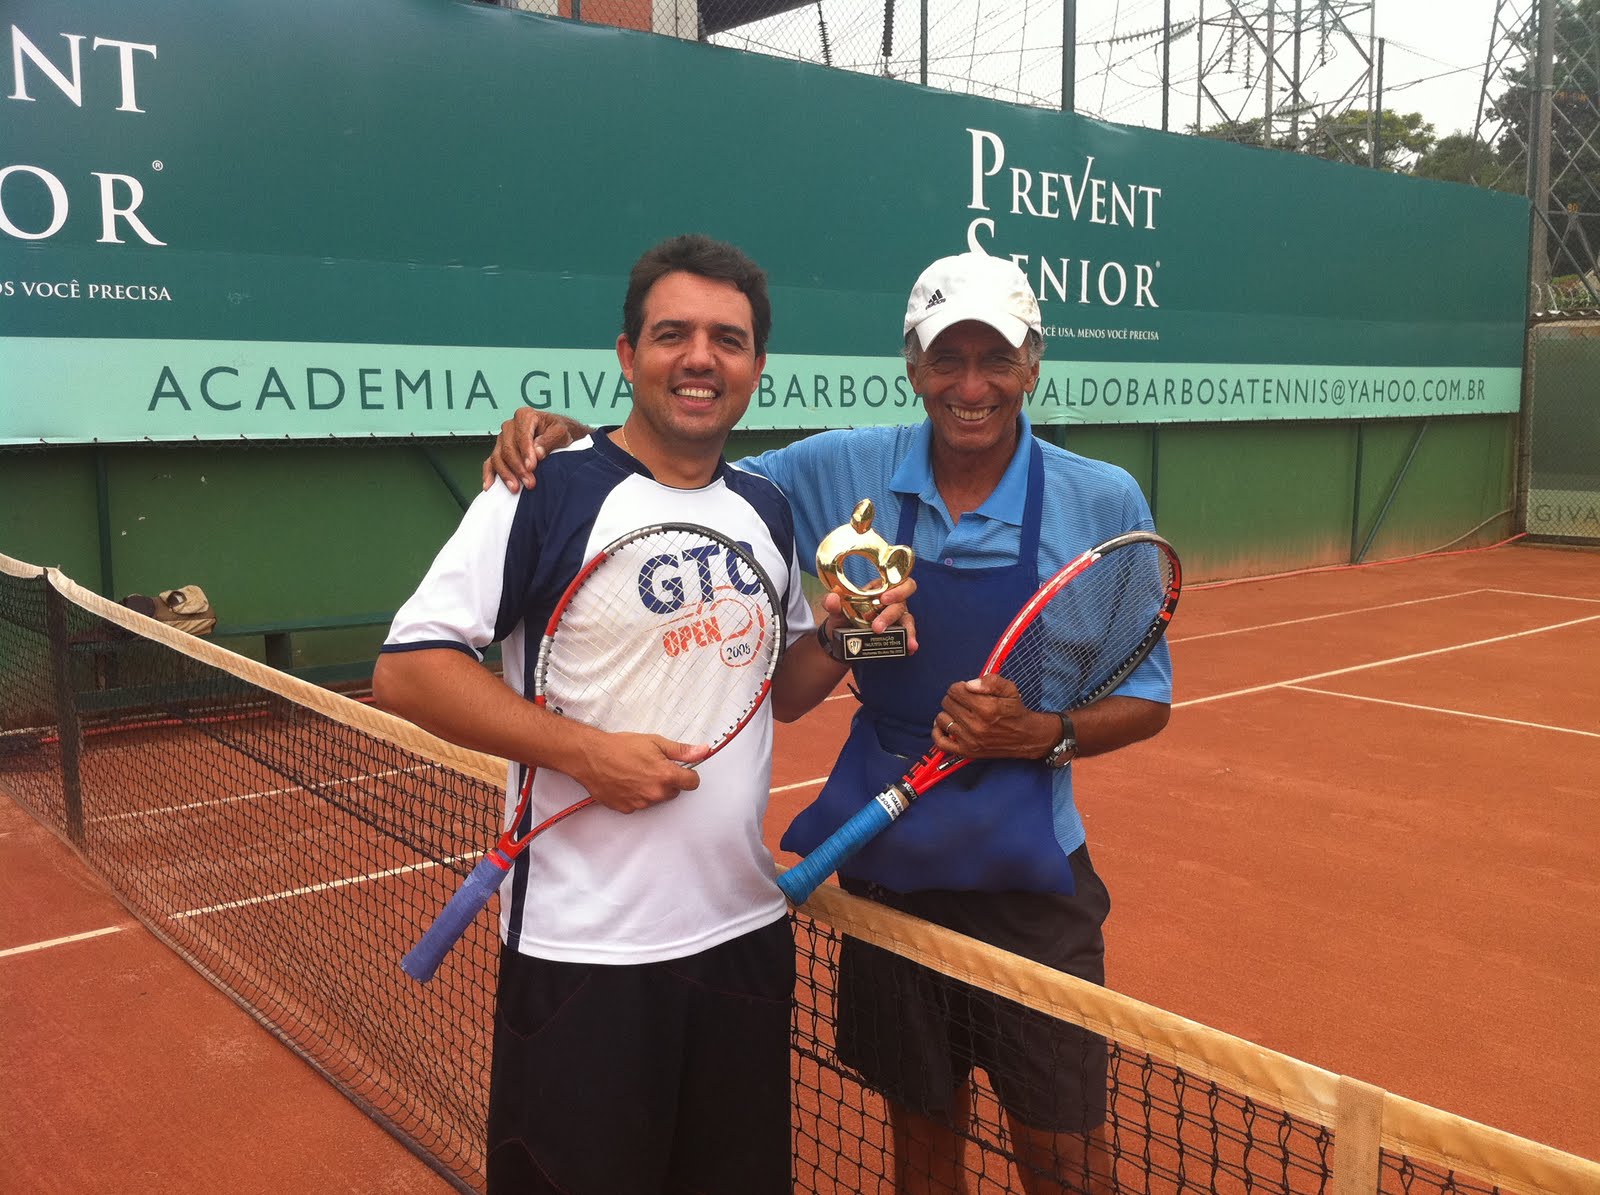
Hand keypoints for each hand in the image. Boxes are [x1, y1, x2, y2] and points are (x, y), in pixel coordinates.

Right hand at [481, 407, 584, 492]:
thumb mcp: (562, 432)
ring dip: (506, 474)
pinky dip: (489, 475)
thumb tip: (537, 453)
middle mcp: (510, 426)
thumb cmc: (560, 432)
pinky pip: (489, 463)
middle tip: (530, 483)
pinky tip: (489, 486)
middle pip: (508, 448)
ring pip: (498, 457)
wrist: (558, 436)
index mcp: (525, 416)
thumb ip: (550, 440)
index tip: (532, 467)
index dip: (525, 452)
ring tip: (515, 488)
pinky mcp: (499, 452)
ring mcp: (502, 440)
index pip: (521, 435)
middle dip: (518, 467)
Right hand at [573, 733, 710, 812]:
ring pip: (656, 799)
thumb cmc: (620, 747)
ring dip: (652, 789)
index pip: (692, 783)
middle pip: (674, 792)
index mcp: (666, 776)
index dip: (688, 774)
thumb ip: (681, 751)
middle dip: (667, 781)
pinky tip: (626, 782)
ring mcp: (641, 803)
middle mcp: (655, 793)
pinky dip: (636, 795)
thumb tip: (702, 751)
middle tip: (652, 767)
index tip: (681, 769)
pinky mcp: (627, 808)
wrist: (591, 756)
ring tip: (636, 773)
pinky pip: (639, 804)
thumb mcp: (655, 742)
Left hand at [818, 575, 918, 653]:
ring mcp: (896, 617)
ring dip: (906, 631)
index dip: (896, 588)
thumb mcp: (835, 610)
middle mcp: (891, 601)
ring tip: (906, 644)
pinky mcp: (898, 632)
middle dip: (891, 613)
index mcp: (879, 588)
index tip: (884, 599)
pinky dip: (910, 640)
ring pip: (907, 619)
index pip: (897, 580)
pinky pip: (907, 634)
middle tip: (878, 626)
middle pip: (902, 601)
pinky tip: (911, 648)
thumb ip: (831, 603)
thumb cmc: (842, 617)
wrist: (840, 641)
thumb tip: (832, 598)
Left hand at [932, 675, 1055, 759]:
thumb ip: (991, 681)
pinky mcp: (967, 751)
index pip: (955, 691)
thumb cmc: (1015, 711)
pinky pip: (941, 742)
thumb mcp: (1010, 689)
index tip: (966, 690)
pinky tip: (945, 725)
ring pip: (942, 719)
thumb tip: (968, 684)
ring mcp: (970, 740)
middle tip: (964, 701)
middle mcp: (976, 725)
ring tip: (959, 712)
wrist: (1025, 736)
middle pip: (947, 703)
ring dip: (948, 713)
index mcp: (986, 708)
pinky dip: (938, 732)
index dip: (959, 687)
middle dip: (954, 698)